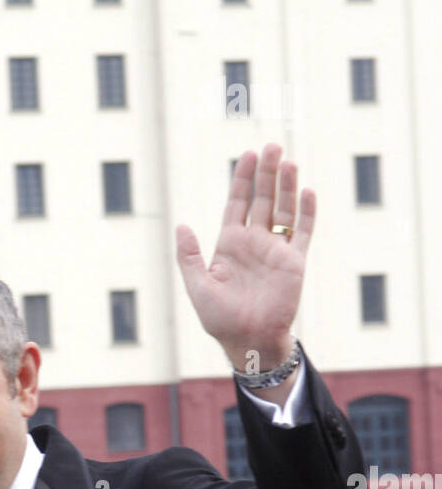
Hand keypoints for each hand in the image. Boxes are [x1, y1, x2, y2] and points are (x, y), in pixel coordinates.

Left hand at [175, 143, 314, 371]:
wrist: (249, 342)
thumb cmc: (221, 320)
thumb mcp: (198, 287)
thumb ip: (190, 256)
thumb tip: (181, 225)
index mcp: (229, 245)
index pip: (237, 203)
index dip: (242, 179)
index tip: (248, 154)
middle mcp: (254, 243)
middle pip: (262, 199)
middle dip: (266, 173)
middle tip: (272, 146)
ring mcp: (276, 251)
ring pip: (283, 211)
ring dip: (286, 186)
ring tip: (288, 161)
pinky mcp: (294, 263)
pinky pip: (303, 233)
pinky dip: (307, 213)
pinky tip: (307, 192)